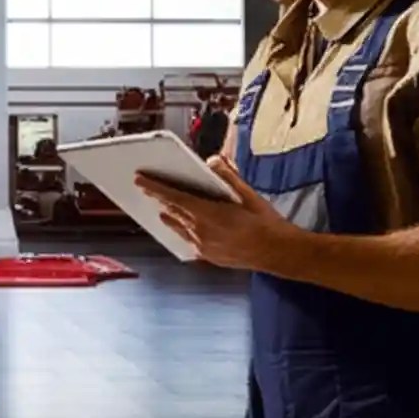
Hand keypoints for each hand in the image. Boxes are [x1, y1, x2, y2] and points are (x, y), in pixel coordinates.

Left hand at [135, 154, 296, 270]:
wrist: (278, 253)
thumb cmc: (266, 223)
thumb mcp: (248, 194)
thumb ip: (228, 176)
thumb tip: (212, 160)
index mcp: (208, 213)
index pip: (173, 196)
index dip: (154, 187)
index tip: (140, 179)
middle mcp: (200, 231)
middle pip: (172, 211)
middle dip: (159, 198)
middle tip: (147, 188)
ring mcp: (203, 246)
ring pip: (177, 227)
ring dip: (169, 215)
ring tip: (161, 206)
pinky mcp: (208, 256)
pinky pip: (188, 240)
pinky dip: (183, 230)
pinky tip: (183, 226)